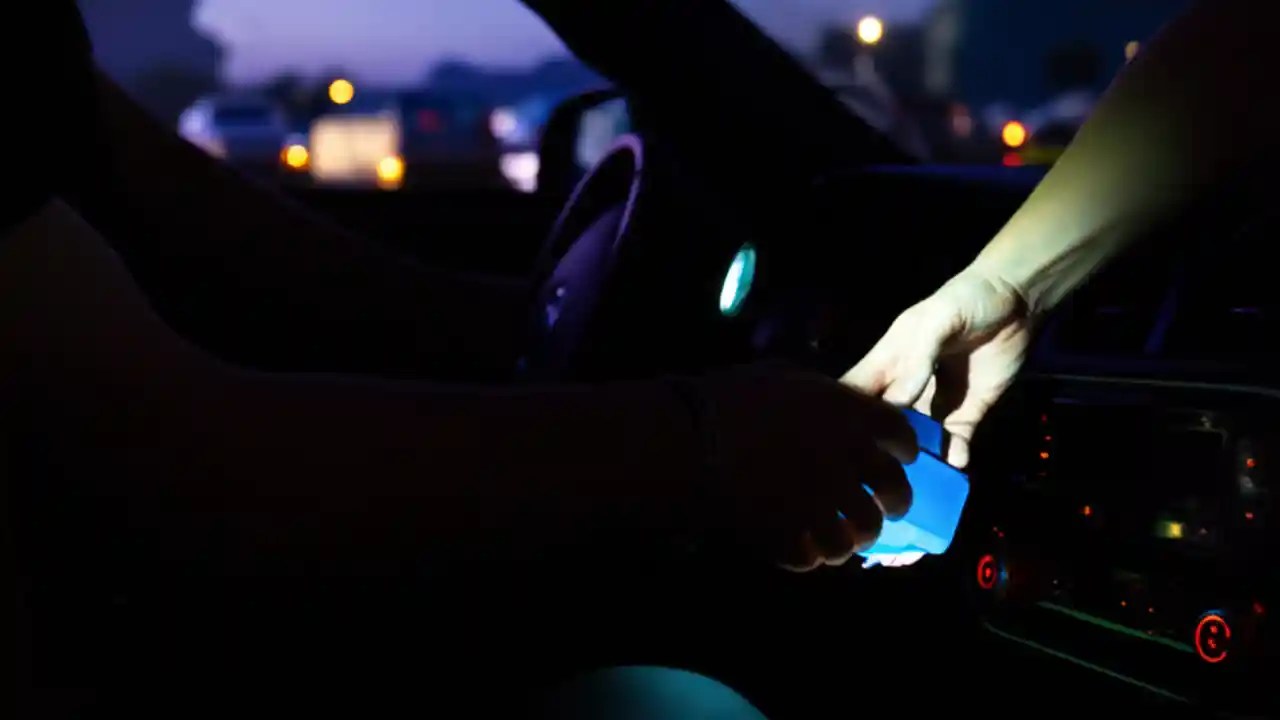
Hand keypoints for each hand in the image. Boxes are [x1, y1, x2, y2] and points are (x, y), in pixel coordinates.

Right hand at [694, 367, 917, 571]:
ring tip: (842, 539)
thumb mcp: (785, 377)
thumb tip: (838, 402)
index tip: (897, 458)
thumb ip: (823, 394)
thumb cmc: (733, 398)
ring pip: (860, 532)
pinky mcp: (792, 533)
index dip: (902, 450)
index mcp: (849, 416)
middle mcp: (847, 460)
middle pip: (894, 491)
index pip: (900, 437)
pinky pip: (815, 556)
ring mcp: (822, 501)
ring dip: (854, 537)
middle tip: (881, 509)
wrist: (690, 437)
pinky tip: (802, 548)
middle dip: (893, 503)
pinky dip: (810, 556)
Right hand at [843, 267, 1034, 467]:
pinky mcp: (968, 412)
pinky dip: (955, 455)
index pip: (856, 391)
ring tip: (911, 480)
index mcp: (888, 361)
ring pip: (917, 439)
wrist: (1018, 300)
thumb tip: (897, 403)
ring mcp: (936, 402)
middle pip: (882, 423)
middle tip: (873, 472)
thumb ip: (917, 359)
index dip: (842, 413)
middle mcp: (906, 387)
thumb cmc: (966, 300)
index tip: (833, 441)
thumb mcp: (937, 321)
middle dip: (877, 445)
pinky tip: (955, 465)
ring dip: (915, 459)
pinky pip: (956, 440)